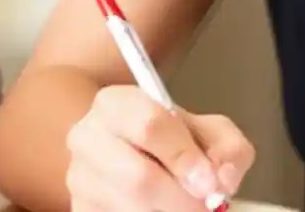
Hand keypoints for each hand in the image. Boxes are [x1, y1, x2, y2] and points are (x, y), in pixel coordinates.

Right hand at [64, 84, 253, 211]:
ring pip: (130, 207)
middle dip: (181, 199)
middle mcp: (87, 137)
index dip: (185, 158)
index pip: (149, 126)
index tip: (209, 182)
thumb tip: (223, 178)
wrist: (129, 153)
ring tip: (180, 206)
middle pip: (138, 178)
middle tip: (205, 207)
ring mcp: (78, 176)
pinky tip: (158, 210)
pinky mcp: (80, 207)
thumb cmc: (170, 141)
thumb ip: (226, 147)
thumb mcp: (205, 131)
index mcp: (116, 103)